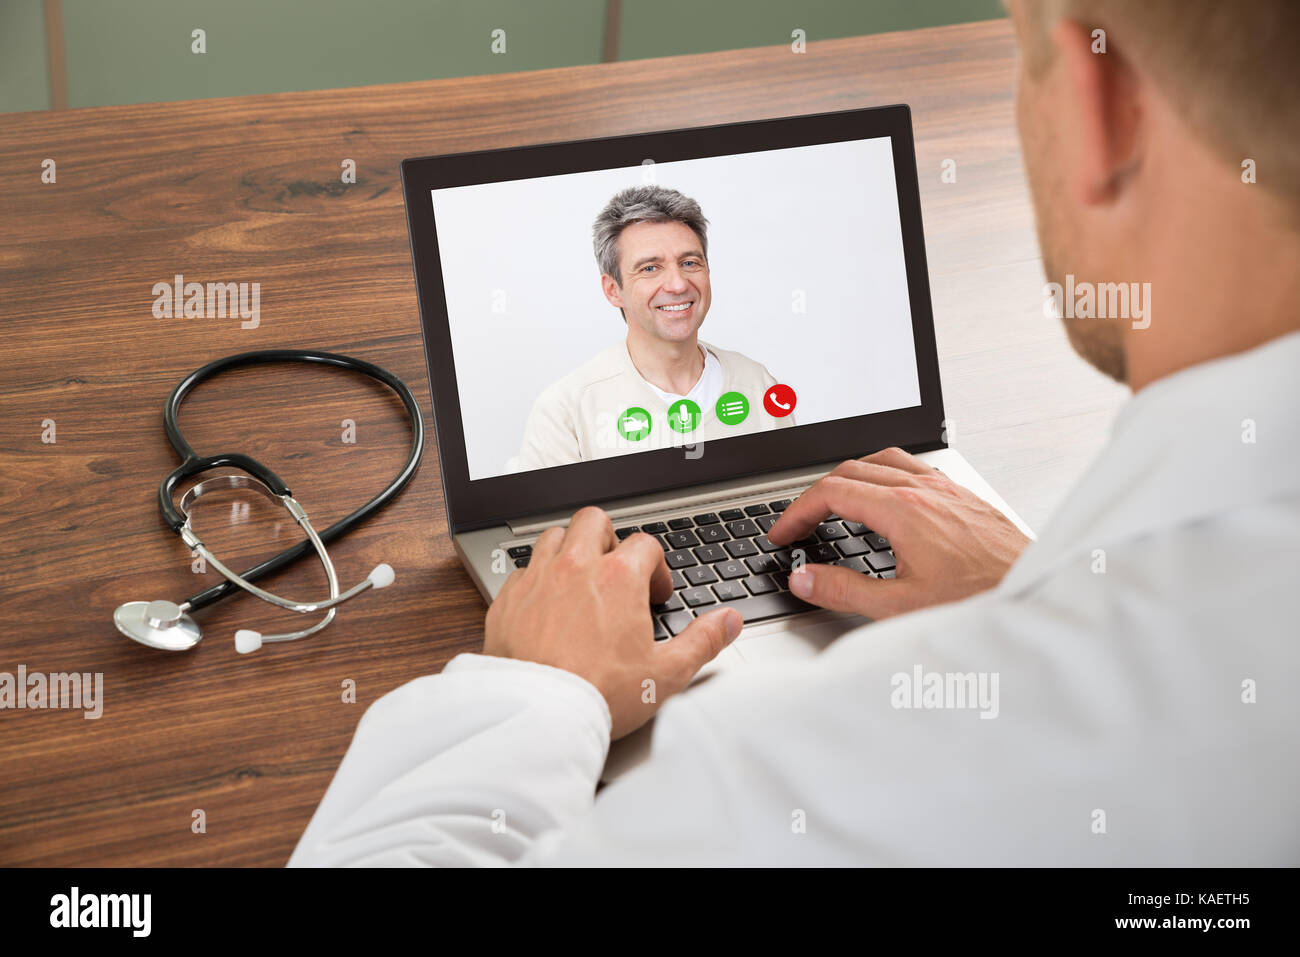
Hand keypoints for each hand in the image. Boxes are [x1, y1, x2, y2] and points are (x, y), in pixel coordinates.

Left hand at [483, 506, 742, 738]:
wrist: (539, 715)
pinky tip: (545, 607)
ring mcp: (537, 580)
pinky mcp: (507, 599)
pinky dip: (536, 581)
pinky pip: (522, 571)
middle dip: (609, 539)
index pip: (644, 544)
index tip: (654, 595)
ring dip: (569, 550)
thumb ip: (703, 641)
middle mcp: (575, 568)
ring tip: (580, 581)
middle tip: (616, 570)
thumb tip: (728, 622)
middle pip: (593, 520)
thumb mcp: (666, 673)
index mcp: (618, 579)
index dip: (656, 567)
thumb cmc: (598, 695)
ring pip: (553, 537)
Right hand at [767, 447, 1029, 619]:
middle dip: (816, 495)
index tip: (785, 533)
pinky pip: (912, 467)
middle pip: (851, 470)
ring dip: (849, 476)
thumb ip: (844, 591)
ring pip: (882, 460)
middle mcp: (923, 490)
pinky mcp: (961, 495)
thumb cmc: (979, 598)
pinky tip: (887, 497)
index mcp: (902, 511)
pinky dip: (884, 475)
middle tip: (800, 523)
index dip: (797, 512)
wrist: (1034, 590)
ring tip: (834, 501)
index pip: (832, 492)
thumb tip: (805, 580)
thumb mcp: (900, 606)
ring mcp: (944, 489)